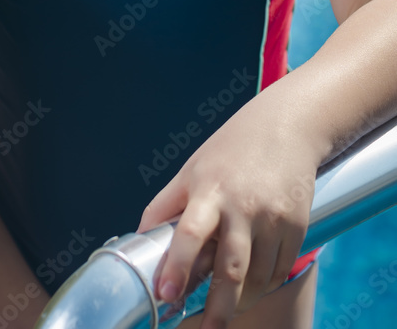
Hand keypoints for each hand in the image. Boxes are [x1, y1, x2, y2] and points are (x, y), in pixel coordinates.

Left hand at [137, 99, 318, 328]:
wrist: (286, 126)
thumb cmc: (231, 148)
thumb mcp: (191, 169)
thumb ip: (166, 205)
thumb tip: (138, 239)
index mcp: (209, 189)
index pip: (190, 232)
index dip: (177, 266)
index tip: (166, 295)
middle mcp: (242, 205)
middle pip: (231, 269)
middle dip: (219, 309)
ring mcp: (273, 217)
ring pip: (258, 278)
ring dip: (241, 301)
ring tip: (226, 311)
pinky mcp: (298, 225)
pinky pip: (280, 270)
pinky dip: (265, 284)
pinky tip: (253, 284)